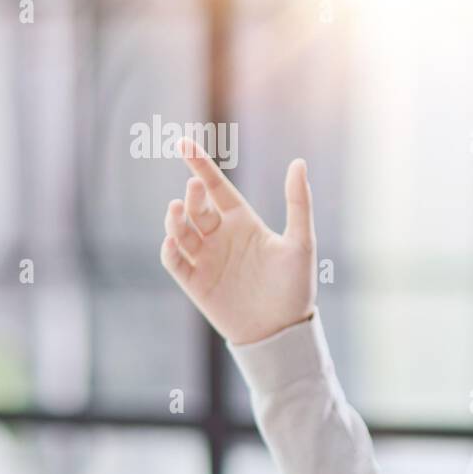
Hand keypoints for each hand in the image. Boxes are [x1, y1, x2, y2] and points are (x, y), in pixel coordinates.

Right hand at [159, 139, 316, 345]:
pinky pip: (175, 261)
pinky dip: (170, 249)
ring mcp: (206, 259)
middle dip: (191, 195)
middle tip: (194, 190)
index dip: (200, 165)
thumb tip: (299, 162)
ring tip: (179, 209)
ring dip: (175, 219)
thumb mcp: (302, 242)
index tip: (184, 142)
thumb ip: (298, 203)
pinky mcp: (194, 283)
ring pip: (180, 230)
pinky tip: (175, 241)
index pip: (217, 188)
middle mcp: (221, 237)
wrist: (282, 331)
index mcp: (244, 223)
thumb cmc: (296, 287)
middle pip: (196, 207)